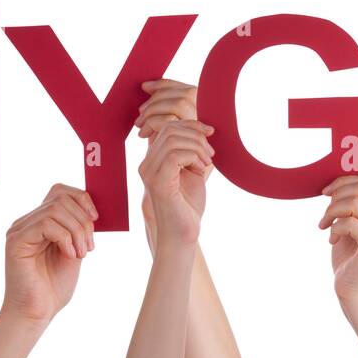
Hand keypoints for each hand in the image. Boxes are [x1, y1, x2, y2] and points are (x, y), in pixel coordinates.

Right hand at [3, 184, 97, 321]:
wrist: (37, 312)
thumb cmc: (54, 286)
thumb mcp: (75, 251)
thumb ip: (78, 230)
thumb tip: (93, 209)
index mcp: (40, 222)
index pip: (60, 191)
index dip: (82, 199)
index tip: (96, 219)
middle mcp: (27, 222)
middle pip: (60, 198)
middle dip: (83, 220)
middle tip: (89, 246)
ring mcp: (19, 231)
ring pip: (55, 210)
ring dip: (77, 231)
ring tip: (81, 253)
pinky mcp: (16, 242)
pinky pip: (46, 225)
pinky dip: (65, 239)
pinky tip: (70, 256)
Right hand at [135, 80, 212, 246]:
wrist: (183, 233)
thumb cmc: (188, 206)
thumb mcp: (194, 172)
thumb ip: (194, 152)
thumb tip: (205, 130)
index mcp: (154, 159)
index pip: (167, 126)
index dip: (191, 124)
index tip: (210, 132)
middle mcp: (147, 163)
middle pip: (170, 128)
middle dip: (196, 135)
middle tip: (210, 154)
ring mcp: (150, 172)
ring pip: (173, 139)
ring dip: (197, 147)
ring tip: (206, 163)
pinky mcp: (158, 182)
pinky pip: (175, 155)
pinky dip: (193, 157)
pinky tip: (201, 168)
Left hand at [319, 176, 357, 302]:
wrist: (353, 290)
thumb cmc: (348, 259)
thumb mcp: (346, 226)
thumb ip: (346, 206)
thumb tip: (334, 185)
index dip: (342, 182)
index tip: (324, 194)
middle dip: (336, 197)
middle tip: (324, 217)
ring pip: (355, 204)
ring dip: (332, 213)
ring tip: (325, 227)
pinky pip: (351, 224)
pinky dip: (336, 229)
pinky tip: (332, 241)